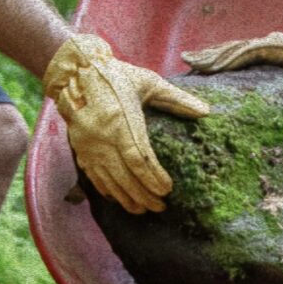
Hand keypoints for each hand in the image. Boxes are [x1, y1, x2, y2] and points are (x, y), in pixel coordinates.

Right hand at [44, 34, 209, 213]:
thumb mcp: (148, 82)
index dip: (154, 177)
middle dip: (144, 195)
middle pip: (125, 176)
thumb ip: (176, 98)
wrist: (76, 74)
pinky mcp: (80, 151)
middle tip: (161, 206)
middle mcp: (102, 138)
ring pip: (109, 182)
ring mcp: (89, 147)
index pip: (139, 158)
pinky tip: (120, 199)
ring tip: (143, 209)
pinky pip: (94, 178)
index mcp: (120, 121)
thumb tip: (205, 111)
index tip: (168, 189)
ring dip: (127, 198)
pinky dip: (108, 191)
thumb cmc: (117, 76)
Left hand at [181, 25, 282, 90]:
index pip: (241, 55)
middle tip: (185, 59)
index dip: (221, 58)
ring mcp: (270, 47)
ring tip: (189, 61)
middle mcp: (268, 46)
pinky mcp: (273, 51)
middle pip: (231, 50)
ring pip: (232, 51)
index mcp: (274, 53)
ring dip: (210, 57)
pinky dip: (226, 59)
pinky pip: (244, 55)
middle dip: (208, 55)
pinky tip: (211, 65)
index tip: (203, 65)